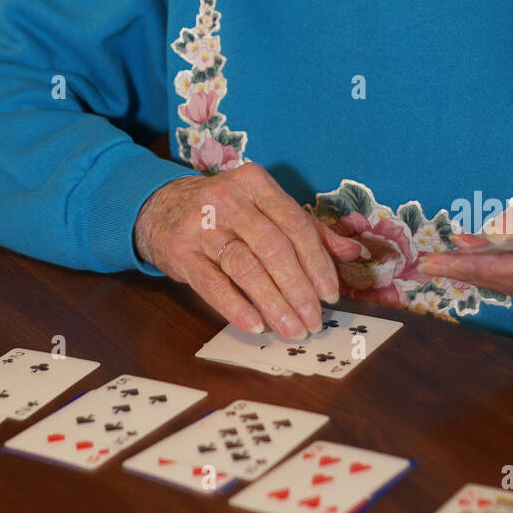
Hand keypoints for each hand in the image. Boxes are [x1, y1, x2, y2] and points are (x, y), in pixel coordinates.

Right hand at [133, 164, 365, 337]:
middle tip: (314, 320)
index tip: (331, 294)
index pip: (295, 223)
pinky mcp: (181, 251)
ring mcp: (202, 224)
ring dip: (273, 302)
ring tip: (292, 329)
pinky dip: (236, 306)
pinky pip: (212, 283)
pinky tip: (255, 325)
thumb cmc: (224, 211)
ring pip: (245, 266)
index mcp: (256, 183)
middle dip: (298, 288)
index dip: (317, 262)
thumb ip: (309, 229)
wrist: (159, 207)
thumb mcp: (264, 208)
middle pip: (273, 247)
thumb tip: (353, 252)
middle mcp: (229, 199)